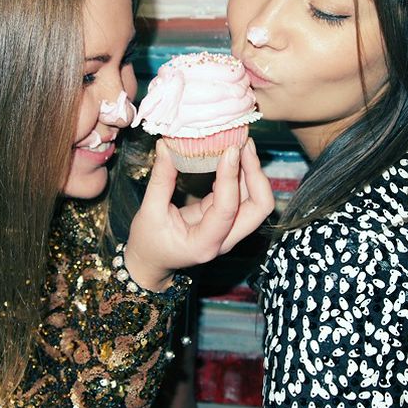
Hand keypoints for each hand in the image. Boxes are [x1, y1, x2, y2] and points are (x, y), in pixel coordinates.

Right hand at [125, 138, 273, 290]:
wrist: (152, 263)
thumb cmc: (148, 243)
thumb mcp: (149, 212)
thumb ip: (161, 179)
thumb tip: (167, 145)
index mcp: (204, 243)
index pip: (227, 209)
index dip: (231, 177)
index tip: (230, 149)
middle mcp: (224, 239)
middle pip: (259, 209)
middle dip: (256, 175)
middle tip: (244, 146)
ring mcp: (230, 231)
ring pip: (256, 202)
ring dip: (253, 172)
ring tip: (242, 144)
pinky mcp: (227, 219)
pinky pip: (244, 197)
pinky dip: (243, 175)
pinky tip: (234, 155)